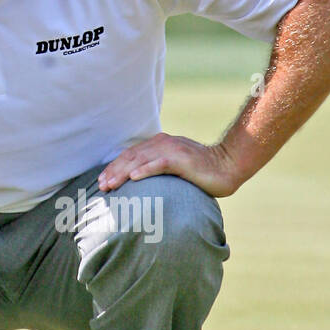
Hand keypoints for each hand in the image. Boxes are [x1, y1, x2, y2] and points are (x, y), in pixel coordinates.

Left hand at [98, 133, 240, 197]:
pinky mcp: (181, 159)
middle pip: (131, 157)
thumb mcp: (176, 166)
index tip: (102, 181)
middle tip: (101, 186)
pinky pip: (159, 164)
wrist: (228, 165)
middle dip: (113, 171)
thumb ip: (159, 168)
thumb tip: (142, 181)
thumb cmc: (202, 170)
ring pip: (140, 160)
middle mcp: (163, 143)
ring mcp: (172, 150)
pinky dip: (145, 170)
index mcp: (160, 144)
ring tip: (110, 185)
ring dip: (123, 173)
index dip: (114, 167)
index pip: (131, 155)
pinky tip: (133, 178)